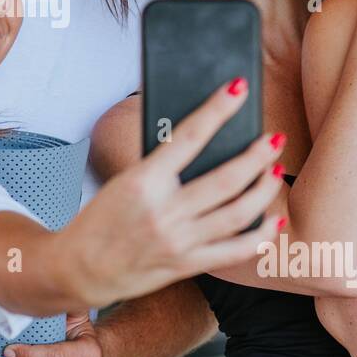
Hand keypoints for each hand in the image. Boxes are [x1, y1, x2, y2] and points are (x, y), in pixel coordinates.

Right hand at [56, 79, 285, 309]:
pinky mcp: (186, 265)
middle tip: (274, 138)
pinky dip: (260, 235)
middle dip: (258, 154)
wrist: (81, 268)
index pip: (189, 136)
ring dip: (264, 189)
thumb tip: (204, 140)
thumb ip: (162, 166)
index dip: (218, 109)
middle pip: (226, 179)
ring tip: (275, 170)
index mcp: (142, 181)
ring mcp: (178, 241)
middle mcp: (163, 212)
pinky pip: (235, 250)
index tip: (239, 88)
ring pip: (239, 213)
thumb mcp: (125, 181)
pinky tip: (272, 219)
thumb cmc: (102, 218)